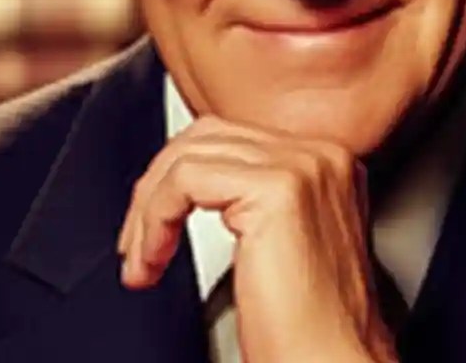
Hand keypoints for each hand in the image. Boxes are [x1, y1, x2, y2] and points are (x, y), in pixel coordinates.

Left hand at [117, 115, 397, 362]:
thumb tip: (192, 186)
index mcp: (327, 164)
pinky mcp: (278, 188)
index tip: (155, 228)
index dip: (179, 180)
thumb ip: (250, 204)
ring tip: (142, 258)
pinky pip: (186, 179)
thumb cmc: (308, 328)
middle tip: (138, 243)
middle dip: (157, 188)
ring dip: (149, 210)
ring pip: (191, 155)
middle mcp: (322, 156)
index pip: (232, 140)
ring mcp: (304, 166)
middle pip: (209, 137)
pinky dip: (154, 219)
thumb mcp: (278, 246)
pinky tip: (153, 259)